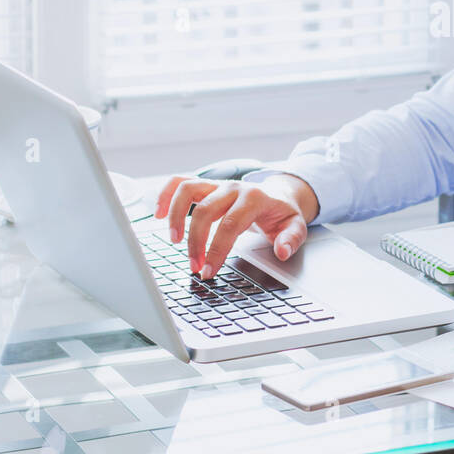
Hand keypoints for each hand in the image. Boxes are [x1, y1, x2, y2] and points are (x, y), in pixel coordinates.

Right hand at [154, 173, 315, 277]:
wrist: (280, 195)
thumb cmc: (282, 214)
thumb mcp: (295, 227)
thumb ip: (291, 239)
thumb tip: (281, 251)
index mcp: (255, 198)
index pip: (229, 225)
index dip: (216, 249)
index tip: (208, 271)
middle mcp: (233, 187)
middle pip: (204, 211)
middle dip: (196, 243)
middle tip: (195, 266)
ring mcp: (218, 184)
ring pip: (187, 190)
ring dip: (175, 215)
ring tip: (174, 241)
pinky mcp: (207, 186)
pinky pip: (180, 182)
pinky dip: (165, 195)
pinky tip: (158, 214)